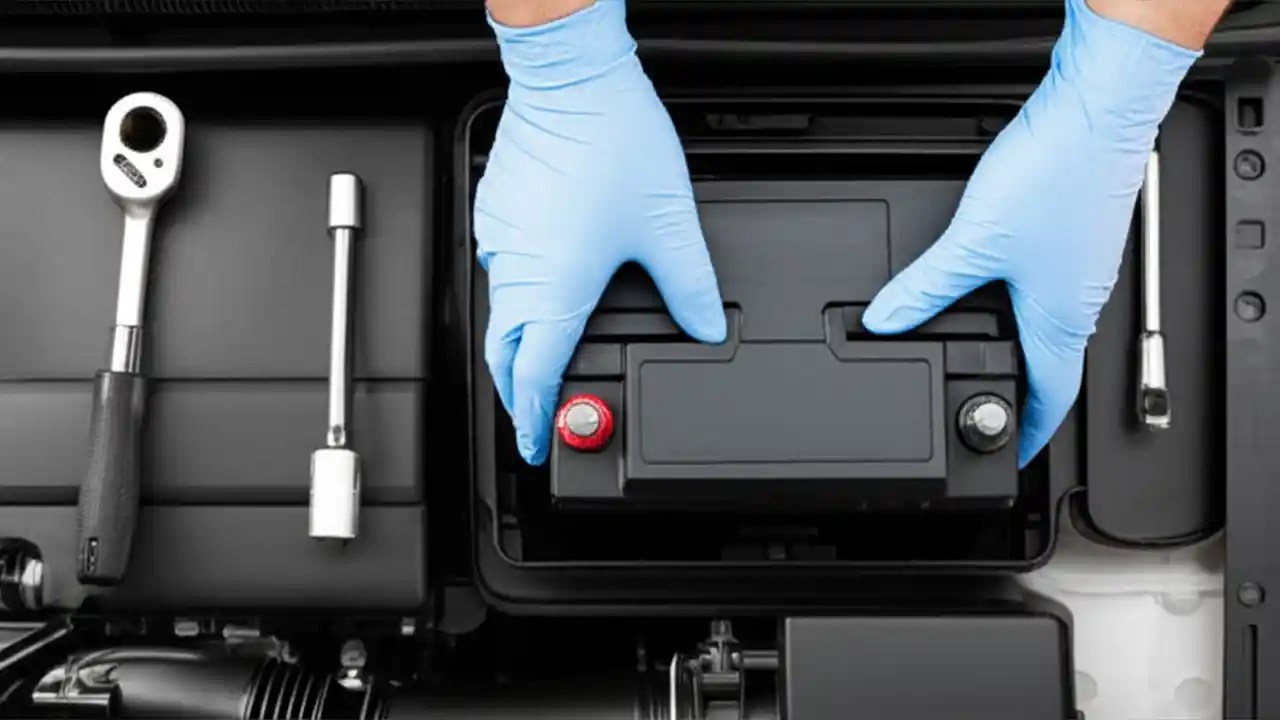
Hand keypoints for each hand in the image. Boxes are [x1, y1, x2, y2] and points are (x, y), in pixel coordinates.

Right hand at [475, 0, 725, 464]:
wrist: (571, 78)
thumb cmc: (611, 141)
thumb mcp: (667, 225)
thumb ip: (690, 285)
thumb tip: (704, 323)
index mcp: (555, 287)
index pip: (535, 374)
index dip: (535, 417)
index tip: (535, 441)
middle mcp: (519, 270)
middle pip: (504, 353)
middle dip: (517, 390)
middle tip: (534, 411)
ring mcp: (502, 240)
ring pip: (500, 311)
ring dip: (517, 342)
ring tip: (541, 354)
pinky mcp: (497, 211)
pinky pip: (499, 268)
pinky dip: (516, 293)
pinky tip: (542, 283)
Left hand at [863, 0, 1198, 467]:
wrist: (1099, 108)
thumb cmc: (1055, 174)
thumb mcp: (971, 242)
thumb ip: (923, 286)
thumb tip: (886, 319)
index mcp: (1060, 317)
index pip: (1051, 396)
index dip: (1031, 431)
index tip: (1013, 451)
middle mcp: (1079, 297)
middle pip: (1054, 362)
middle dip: (1022, 388)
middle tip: (993, 403)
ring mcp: (1083, 264)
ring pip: (1052, 321)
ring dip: (1023, 342)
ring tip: (991, 351)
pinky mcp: (1077, 230)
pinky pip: (1053, 285)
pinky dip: (1025, 300)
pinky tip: (1000, 282)